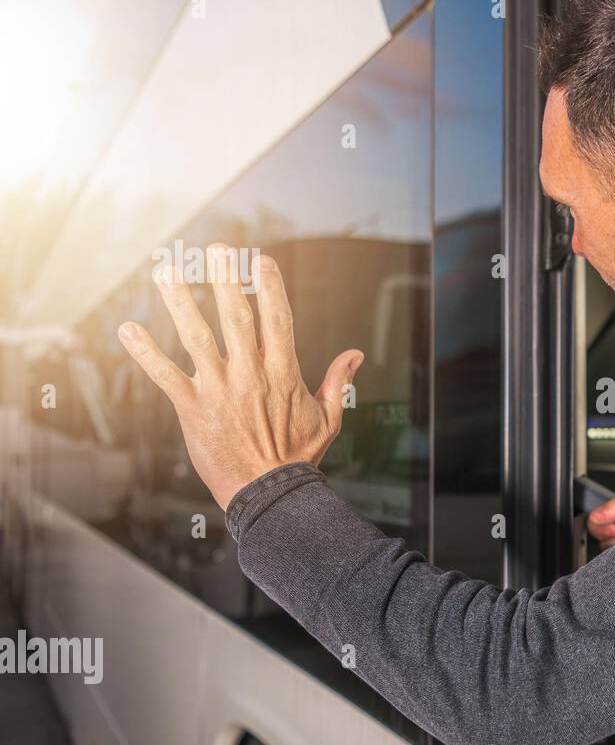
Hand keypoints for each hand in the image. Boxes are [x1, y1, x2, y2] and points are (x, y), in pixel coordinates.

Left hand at [118, 245, 362, 510]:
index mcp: (283, 373)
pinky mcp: (193, 408)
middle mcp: (250, 375)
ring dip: (180, 302)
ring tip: (166, 272)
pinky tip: (128, 330)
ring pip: (197, 337)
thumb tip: (355, 354)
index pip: (277, 320)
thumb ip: (338, 382)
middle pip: (236, 318)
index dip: (270, 288)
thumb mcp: (328, 419)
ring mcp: (220, 390)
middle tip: (217, 250)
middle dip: (226, 280)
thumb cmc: (298, 457)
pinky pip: (165, 375)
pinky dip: (145, 352)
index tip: (261, 261)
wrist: (269, 493)